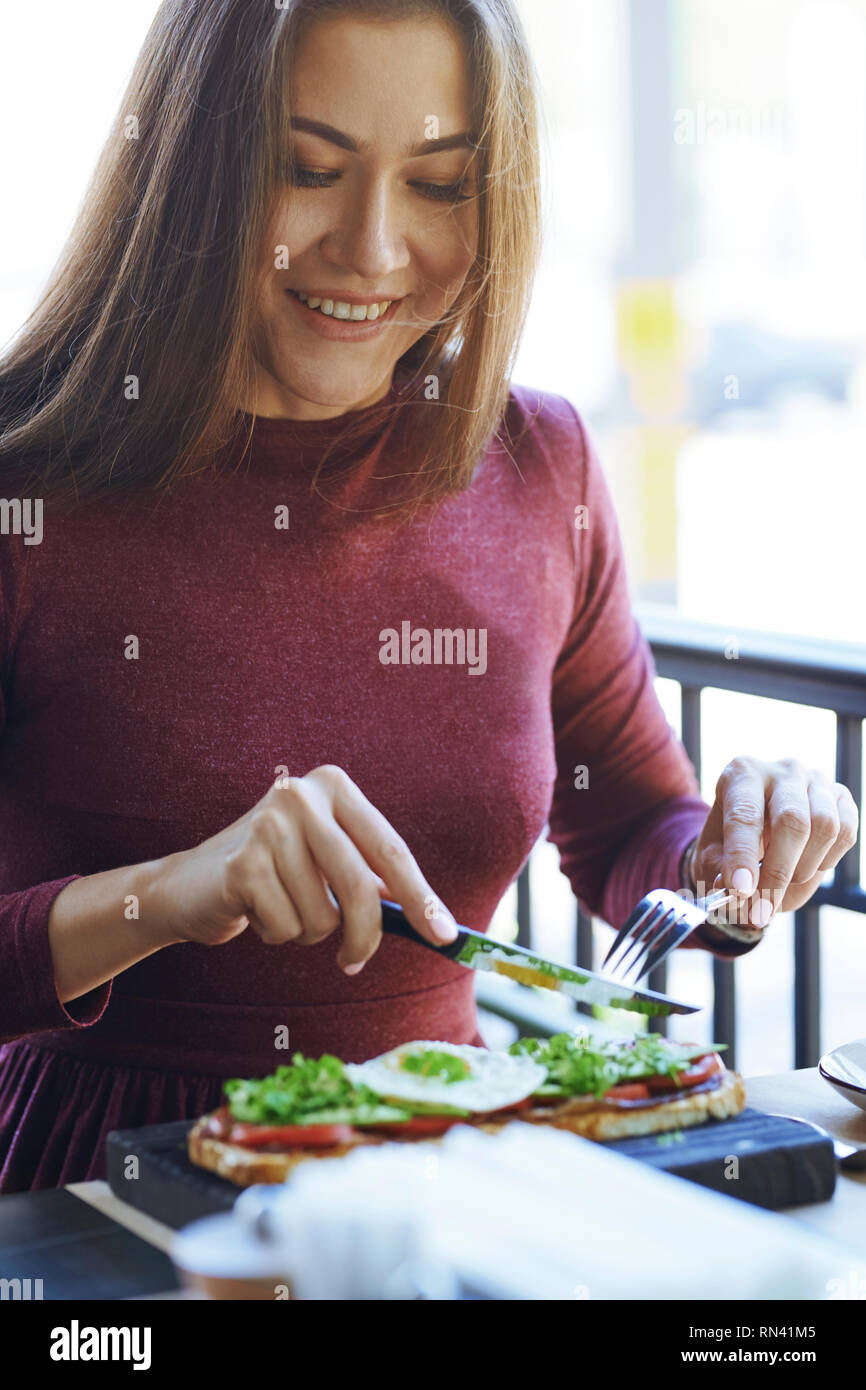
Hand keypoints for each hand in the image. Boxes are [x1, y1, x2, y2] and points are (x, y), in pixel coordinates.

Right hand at [153, 765, 457, 970]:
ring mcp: (269, 826)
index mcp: (333, 787)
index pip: (391, 849)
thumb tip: (436, 922)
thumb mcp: (328, 863)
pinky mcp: (242, 864)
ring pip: (323, 916)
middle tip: (355, 963)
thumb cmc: (274, 876)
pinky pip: (287, 928)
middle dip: (365, 935)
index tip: (446, 936)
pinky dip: (276, 934)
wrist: (188, 884)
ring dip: (307, 931)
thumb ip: (374, 880)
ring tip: (281, 909)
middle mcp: (303, 796)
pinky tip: (255, 910)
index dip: (422, 897)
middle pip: (361, 886)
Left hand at [687, 756, 858, 927]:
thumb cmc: (730, 840)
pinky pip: (845, 833)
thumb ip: (719, 872)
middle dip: (778, 873)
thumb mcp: (712, 854)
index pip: (744, 815)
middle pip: (792, 821)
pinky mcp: (841, 797)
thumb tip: (738, 896)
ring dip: (803, 870)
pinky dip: (826, 861)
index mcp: (741, 774)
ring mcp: (816, 781)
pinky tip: (804, 867)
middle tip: (762, 910)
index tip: (740, 890)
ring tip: (781, 886)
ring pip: (824, 827)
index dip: (742, 856)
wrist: (757, 828)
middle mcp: (781, 770)